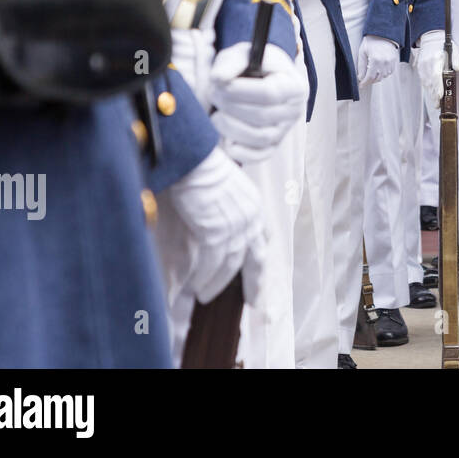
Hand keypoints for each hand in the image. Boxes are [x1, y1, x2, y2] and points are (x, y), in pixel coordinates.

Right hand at [164, 146, 266, 305]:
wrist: (194, 159)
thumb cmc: (204, 168)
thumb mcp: (227, 188)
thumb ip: (228, 208)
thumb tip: (217, 226)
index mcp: (254, 206)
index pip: (263, 237)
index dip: (260, 257)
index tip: (259, 272)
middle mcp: (250, 218)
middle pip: (256, 258)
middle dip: (255, 281)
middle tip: (253, 300)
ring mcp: (235, 226)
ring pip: (231, 264)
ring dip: (218, 283)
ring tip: (207, 296)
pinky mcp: (216, 231)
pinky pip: (213, 262)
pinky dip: (206, 277)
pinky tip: (199, 287)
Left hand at [209, 42, 306, 163]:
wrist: (256, 80)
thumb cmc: (249, 66)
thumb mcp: (241, 55)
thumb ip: (231, 62)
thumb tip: (218, 78)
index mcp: (295, 86)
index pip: (270, 93)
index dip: (240, 91)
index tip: (218, 83)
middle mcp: (296, 111)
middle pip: (262, 115)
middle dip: (230, 105)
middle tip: (211, 93)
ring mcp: (285, 131)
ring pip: (259, 137)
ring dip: (229, 126)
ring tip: (215, 112)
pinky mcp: (272, 147)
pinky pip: (255, 156)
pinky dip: (236, 149)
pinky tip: (223, 133)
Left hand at [357, 36, 399, 86]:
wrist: (383, 33)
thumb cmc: (371, 41)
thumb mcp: (362, 52)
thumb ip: (361, 66)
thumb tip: (361, 78)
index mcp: (375, 59)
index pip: (370, 77)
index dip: (365, 83)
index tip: (361, 85)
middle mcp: (385, 61)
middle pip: (378, 78)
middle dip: (370, 81)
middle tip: (365, 80)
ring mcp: (391, 61)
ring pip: (384, 76)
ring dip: (378, 77)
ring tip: (372, 74)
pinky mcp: (395, 60)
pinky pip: (390, 72)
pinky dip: (384, 73)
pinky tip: (379, 70)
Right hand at [414, 30, 458, 108]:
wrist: (430, 39)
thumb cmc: (443, 44)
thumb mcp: (454, 49)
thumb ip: (456, 59)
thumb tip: (458, 69)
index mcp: (435, 58)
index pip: (435, 75)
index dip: (437, 86)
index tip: (439, 95)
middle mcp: (427, 63)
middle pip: (430, 82)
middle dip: (433, 94)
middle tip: (438, 105)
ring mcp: (422, 66)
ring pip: (425, 83)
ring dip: (430, 93)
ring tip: (435, 103)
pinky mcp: (420, 68)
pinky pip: (423, 81)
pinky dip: (427, 88)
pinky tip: (431, 94)